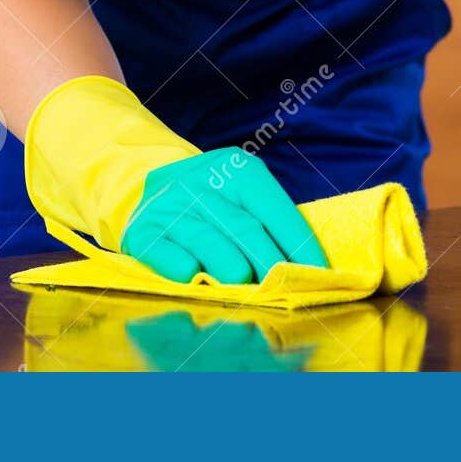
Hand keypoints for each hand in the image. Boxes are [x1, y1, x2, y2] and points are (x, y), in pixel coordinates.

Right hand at [24, 76, 326, 283]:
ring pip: (208, 239)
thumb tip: (309, 269)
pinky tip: (195, 279)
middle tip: (288, 292)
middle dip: (270, 264)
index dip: (299, 246)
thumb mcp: (240, 198)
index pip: (275, 209)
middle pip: (245, 228)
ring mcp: (172, 205)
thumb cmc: (211, 205)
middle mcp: (205, 182)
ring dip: (230, 267)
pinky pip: (165, 251)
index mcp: (239, 170)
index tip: (319, 277)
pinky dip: (181, 266)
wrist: (145, 189)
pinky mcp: (142, 231)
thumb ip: (268, 226)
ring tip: (248, 289)